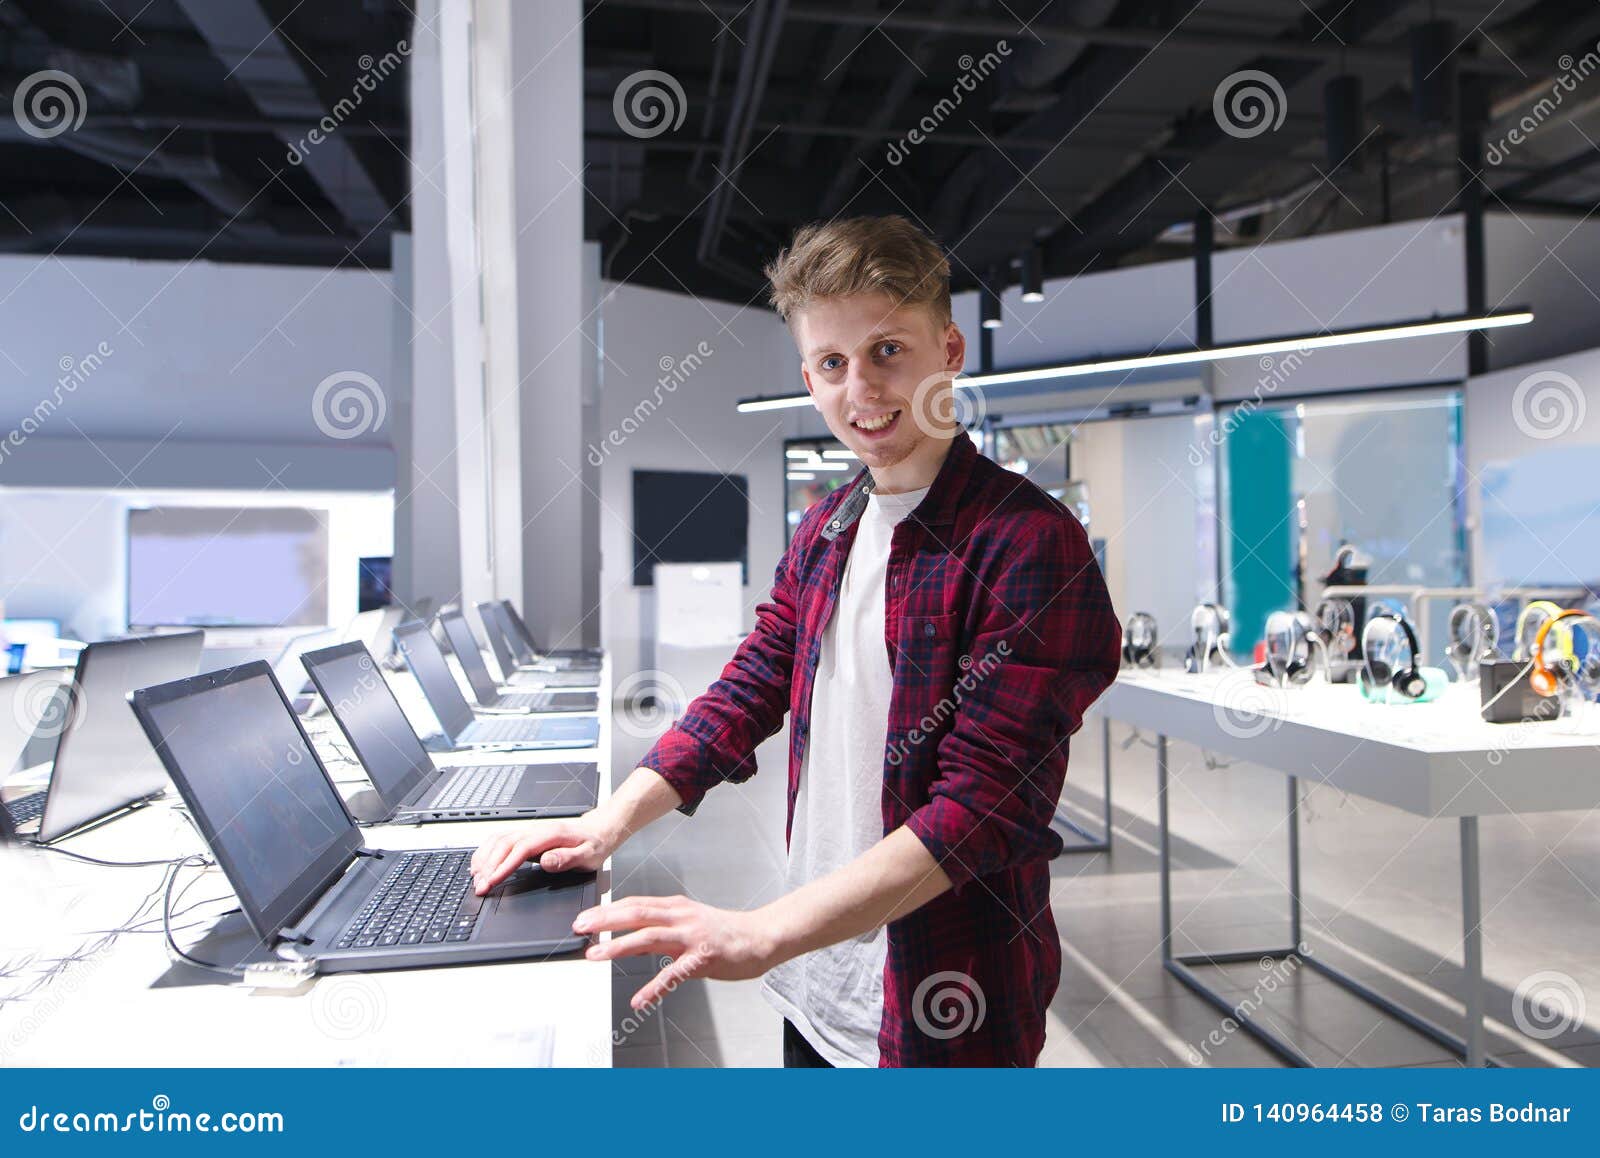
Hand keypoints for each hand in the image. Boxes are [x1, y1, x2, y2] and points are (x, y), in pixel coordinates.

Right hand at [470, 811, 619, 894]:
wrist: (599, 831)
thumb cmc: (594, 844)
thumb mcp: (588, 855)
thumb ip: (567, 858)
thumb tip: (546, 861)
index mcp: (551, 834)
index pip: (521, 848)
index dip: (504, 864)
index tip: (492, 880)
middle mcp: (536, 831)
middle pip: (504, 844)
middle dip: (488, 866)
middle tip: (480, 887)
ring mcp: (529, 833)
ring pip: (498, 841)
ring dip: (484, 859)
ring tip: (476, 879)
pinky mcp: (525, 838)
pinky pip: (500, 841)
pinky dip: (486, 852)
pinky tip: (480, 865)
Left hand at [576, 894, 783, 1009]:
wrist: (760, 937)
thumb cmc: (725, 932)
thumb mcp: (689, 923)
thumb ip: (661, 929)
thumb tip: (630, 939)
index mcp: (676, 907)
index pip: (635, 904)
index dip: (607, 910)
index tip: (585, 918)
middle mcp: (681, 917)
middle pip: (637, 913)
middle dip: (605, 920)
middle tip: (580, 927)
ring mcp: (692, 936)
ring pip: (649, 936)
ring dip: (619, 946)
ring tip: (596, 955)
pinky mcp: (703, 958)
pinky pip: (674, 974)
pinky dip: (654, 988)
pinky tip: (639, 1000)